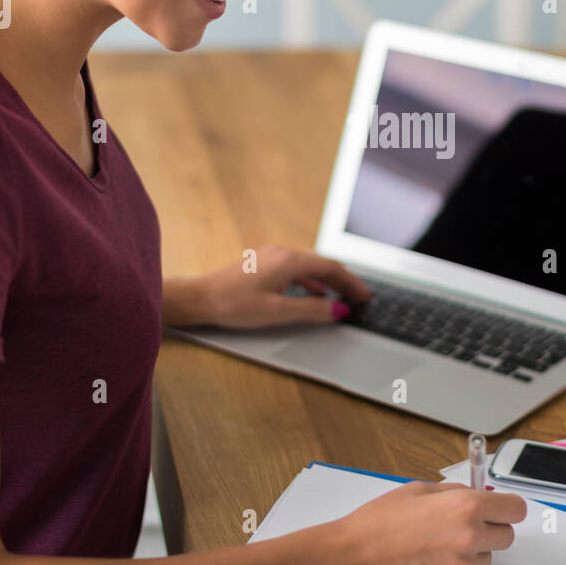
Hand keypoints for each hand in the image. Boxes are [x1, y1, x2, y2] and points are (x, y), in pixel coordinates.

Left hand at [197, 244, 372, 328]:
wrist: (200, 299)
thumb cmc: (234, 304)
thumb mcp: (278, 311)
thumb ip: (312, 310)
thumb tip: (339, 310)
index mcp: (289, 261)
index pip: (332, 268)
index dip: (352, 283)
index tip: (365, 295)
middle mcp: (282, 253)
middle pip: (323, 264)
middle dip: (343, 280)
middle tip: (359, 297)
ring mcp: (271, 257)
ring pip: (309, 266)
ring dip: (328, 281)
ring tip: (341, 297)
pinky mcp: (263, 265)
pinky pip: (296, 269)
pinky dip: (311, 281)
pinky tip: (313, 293)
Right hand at [331, 480, 526, 564]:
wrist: (358, 551)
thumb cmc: (382, 521)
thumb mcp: (421, 489)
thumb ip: (456, 490)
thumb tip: (476, 492)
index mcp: (466, 507)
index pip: (516, 508)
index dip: (507, 506)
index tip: (501, 505)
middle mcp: (470, 537)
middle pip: (507, 535)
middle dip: (492, 527)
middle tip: (469, 521)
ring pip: (488, 556)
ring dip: (475, 548)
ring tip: (444, 539)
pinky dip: (460, 564)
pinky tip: (438, 554)